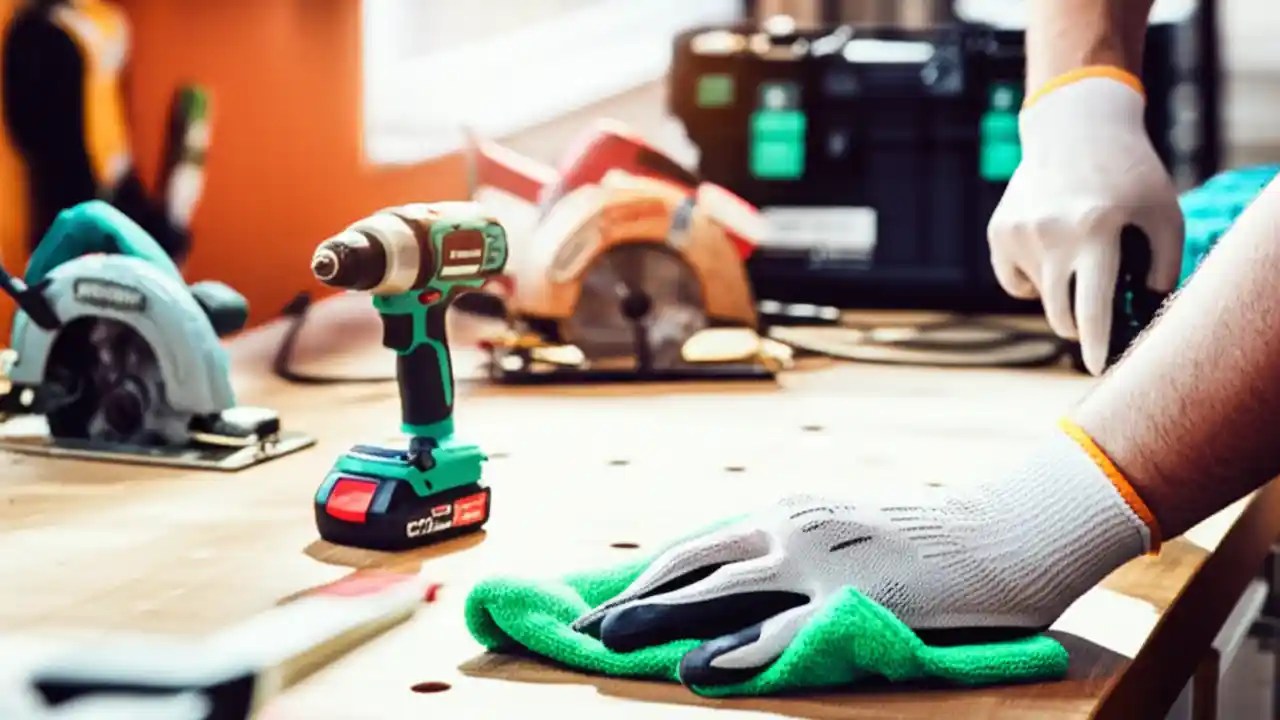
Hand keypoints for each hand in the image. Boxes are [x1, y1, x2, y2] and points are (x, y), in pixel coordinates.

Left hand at [573, 432, 1150, 687]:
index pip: (699, 544)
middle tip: (587, 626)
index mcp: (786, 511)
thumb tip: (731, 584)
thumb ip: (786, 552)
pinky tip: (699, 664)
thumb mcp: (839, 533)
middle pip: (695, 560)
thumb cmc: (917, 541)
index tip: (604, 601)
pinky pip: (784, 627)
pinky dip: (736, 646)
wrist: (1000, 534)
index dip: (648, 575)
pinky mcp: (856, 596)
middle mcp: (793, 525)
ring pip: (724, 587)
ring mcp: (822, 559)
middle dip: (636, 595)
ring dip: (663, 614)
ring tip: (612, 640)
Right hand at [988, 72, 1183, 374]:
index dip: (1095, 345)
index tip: (1096, 370)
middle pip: (1061, 313)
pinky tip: (1048, 253)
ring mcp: (1019, 233)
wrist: (1075, 128)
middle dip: (1080, 326)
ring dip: (1060, 293)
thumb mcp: (1164, 213)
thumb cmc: (1129, 173)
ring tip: (1078, 259)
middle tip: (1095, 322)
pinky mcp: (1000, 232)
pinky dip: (1033, 279)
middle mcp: (1051, 234)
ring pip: (1040, 296)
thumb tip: (1145, 310)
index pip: (1091, 307)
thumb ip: (1164, 265)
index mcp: (1095, 230)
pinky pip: (1015, 280)